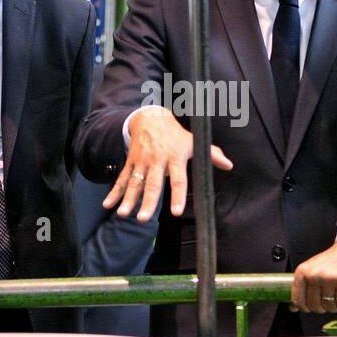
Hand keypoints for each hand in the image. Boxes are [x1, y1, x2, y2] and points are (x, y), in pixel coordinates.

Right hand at [102, 107, 232, 221]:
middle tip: (144, 219)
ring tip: (123, 214)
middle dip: (148, 202)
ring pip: (134, 183)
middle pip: (153, 184)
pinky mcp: (130, 162)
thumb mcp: (193, 142)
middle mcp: (157, 160)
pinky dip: (114, 192)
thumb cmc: (176, 134)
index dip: (177, 195)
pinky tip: (108, 205)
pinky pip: (122, 178)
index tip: (175, 212)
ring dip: (128, 199)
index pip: (178, 179)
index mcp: (174, 157)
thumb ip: (211, 154)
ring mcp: (142, 161)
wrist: (151, 118)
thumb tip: (229, 165)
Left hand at [291, 235, 336, 312]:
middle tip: (328, 303)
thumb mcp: (312, 269)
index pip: (298, 300)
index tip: (311, 308)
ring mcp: (328, 277)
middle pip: (314, 305)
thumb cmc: (332, 259)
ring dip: (334, 308)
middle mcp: (313, 274)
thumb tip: (293, 307)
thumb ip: (302, 287)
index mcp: (302, 272)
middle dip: (322, 309)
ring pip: (328, 306)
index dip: (305, 308)